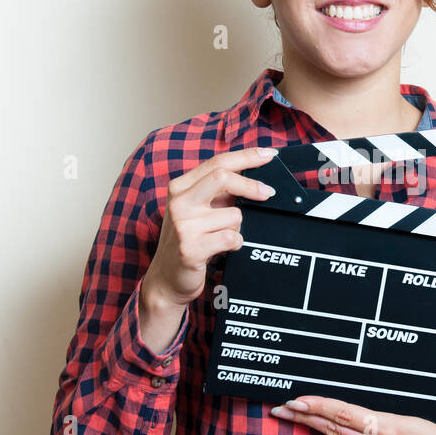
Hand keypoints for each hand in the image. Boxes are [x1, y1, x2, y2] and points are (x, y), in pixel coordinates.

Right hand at [143, 145, 278, 308]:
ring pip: (234, 214)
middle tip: (269, 192)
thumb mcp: (197, 210)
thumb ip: (218, 192)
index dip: (247, 156)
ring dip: (238, 227)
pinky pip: (231, 237)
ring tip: (223, 236)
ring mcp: (183, 225)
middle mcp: (179, 203)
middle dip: (251, 184)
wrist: (166, 280)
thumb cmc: (188, 241)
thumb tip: (254, 175)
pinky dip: (236, 243)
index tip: (269, 155)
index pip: (217, 163)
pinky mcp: (191, 248)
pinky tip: (224, 248)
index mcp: (180, 188)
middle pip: (222, 177)